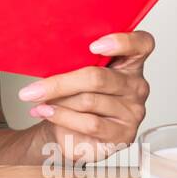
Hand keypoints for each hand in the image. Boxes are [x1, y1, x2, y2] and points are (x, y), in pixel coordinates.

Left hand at [19, 31, 154, 165]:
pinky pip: (90, 124)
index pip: (142, 44)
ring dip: (58, 101)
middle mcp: (137, 86)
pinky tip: (45, 112)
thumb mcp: (75, 73)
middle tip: (33, 89)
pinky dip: (62, 116)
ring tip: (38, 101)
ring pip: (89, 101)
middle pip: (98, 77)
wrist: (70, 132)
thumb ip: (75, 60)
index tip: (93, 46)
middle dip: (61, 83)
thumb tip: (47, 53)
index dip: (122, 42)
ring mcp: (133, 112)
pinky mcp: (124, 135)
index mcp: (130, 63)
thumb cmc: (75, 96)